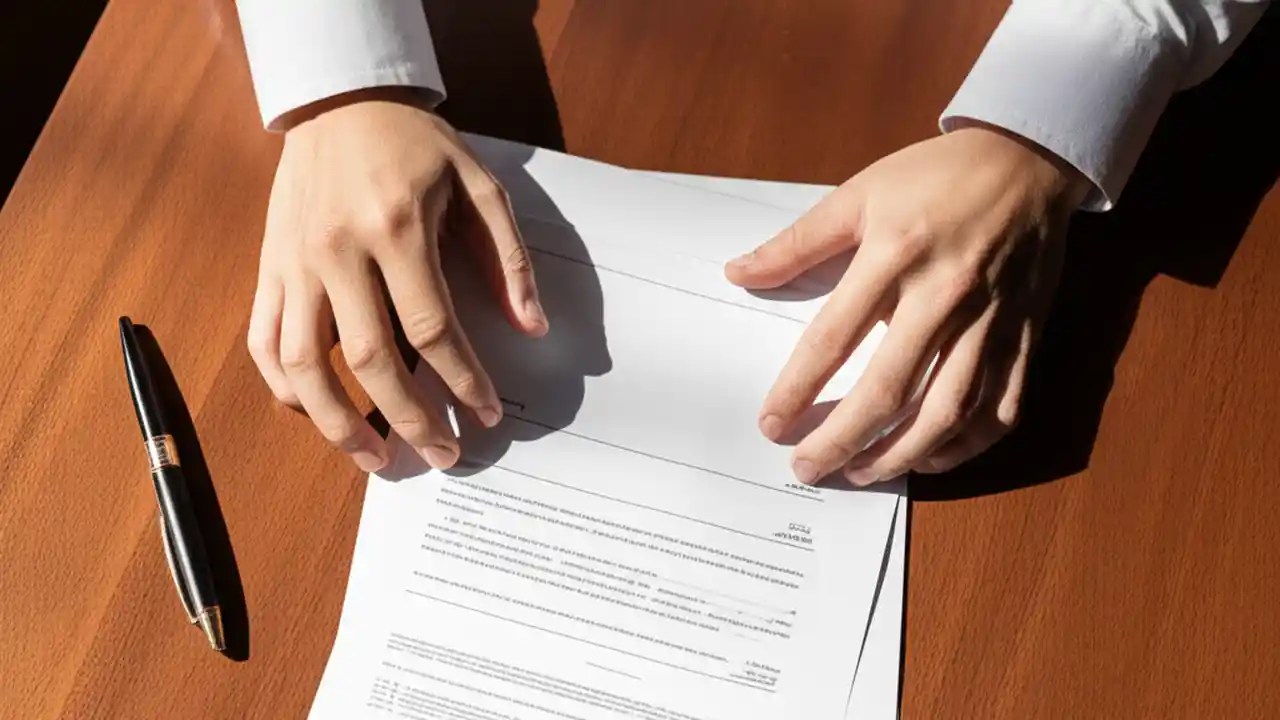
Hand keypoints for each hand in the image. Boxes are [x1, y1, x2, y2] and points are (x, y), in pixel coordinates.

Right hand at [248, 90, 547, 471]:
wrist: (339, 100)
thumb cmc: (414, 145)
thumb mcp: (477, 183)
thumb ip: (507, 257)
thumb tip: (531, 327)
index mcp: (396, 229)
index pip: (432, 329)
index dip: (463, 380)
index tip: (486, 413)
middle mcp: (337, 251)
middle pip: (370, 361)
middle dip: (411, 419)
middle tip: (443, 455)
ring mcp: (294, 263)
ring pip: (303, 365)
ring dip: (338, 423)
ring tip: (375, 458)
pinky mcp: (268, 267)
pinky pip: (263, 340)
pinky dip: (284, 387)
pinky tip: (314, 413)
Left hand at [726, 125, 1085, 485]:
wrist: (1030, 160)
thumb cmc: (936, 178)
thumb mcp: (859, 194)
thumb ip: (798, 242)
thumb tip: (738, 273)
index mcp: (895, 254)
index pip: (833, 337)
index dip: (798, 388)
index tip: (771, 425)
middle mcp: (944, 295)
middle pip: (889, 389)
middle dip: (842, 439)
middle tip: (807, 470)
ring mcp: (990, 321)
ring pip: (947, 411)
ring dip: (900, 454)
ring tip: (860, 473)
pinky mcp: (1025, 336)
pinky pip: (1001, 409)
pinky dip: (966, 446)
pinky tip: (930, 459)